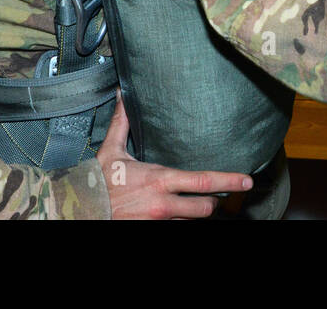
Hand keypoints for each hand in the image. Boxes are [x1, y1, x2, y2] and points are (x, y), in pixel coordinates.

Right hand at [96, 96, 251, 218]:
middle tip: (212, 195)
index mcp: (160, 179)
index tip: (246, 181)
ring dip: (193, 214)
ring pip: (191, 221)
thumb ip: (122, 121)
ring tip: (189, 204)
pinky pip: (176, 229)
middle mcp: (164, 204)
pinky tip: (173, 214)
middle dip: (212, 202)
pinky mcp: (152, 232)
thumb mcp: (111, 149)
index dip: (229, 181)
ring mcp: (159, 222)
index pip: (203, 181)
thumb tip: (122, 93)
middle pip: (206, 208)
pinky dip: (177, 221)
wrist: (80, 209)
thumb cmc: (97, 181)